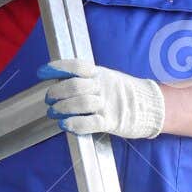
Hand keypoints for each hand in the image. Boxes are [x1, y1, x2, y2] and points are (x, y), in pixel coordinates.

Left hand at [37, 58, 165, 139]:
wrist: (151, 106)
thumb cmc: (122, 94)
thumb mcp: (105, 79)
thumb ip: (85, 80)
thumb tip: (58, 83)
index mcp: (100, 74)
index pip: (76, 66)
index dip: (57, 68)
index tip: (41, 72)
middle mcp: (103, 87)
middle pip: (75, 86)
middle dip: (56, 92)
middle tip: (49, 99)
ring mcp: (108, 104)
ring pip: (80, 103)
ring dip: (62, 108)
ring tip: (54, 113)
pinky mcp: (112, 122)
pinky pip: (90, 123)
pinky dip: (75, 124)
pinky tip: (65, 124)